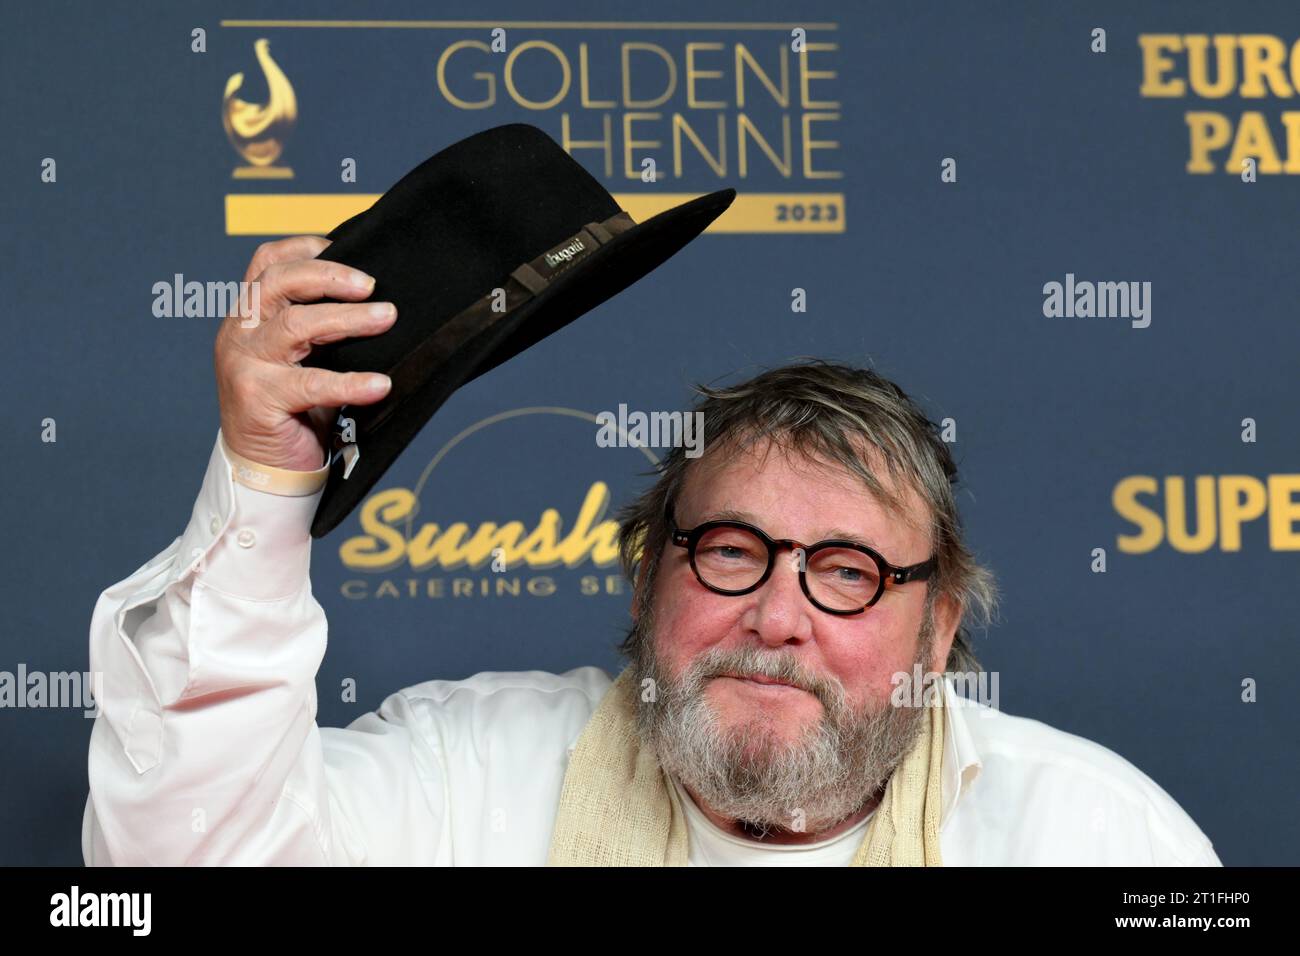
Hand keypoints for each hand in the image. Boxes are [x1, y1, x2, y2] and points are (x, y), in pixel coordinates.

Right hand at [214, 236, 396, 470]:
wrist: (264, 467)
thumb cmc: (292, 408)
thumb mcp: (302, 357)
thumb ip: (321, 328)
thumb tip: (378, 298)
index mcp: (249, 314)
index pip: (268, 263)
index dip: (306, 247)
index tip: (348, 246)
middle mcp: (241, 332)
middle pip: (281, 283)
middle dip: (331, 276)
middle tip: (373, 285)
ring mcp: (246, 364)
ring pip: (296, 325)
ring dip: (347, 319)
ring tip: (387, 317)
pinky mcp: (258, 398)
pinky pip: (311, 385)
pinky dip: (350, 383)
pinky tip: (380, 384)